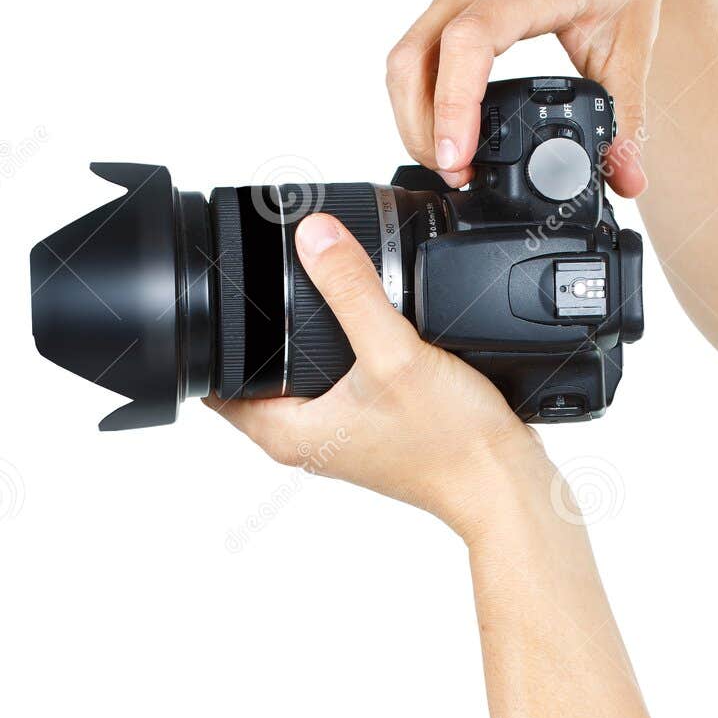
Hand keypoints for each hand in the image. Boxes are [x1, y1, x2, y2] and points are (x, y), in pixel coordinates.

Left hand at [207, 213, 544, 537]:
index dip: (216, 334)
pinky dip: (336, 353)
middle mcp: (307, 441)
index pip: (216, 384)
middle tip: (263, 276)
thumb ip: (353, 291)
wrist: (501, 481)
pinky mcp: (368, 428)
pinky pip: (334, 383)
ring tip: (305, 290)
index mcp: (289, 433)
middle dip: (255, 329)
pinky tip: (357, 323)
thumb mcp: (395, 353)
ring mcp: (338, 437)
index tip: (224, 291)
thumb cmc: (451, 443)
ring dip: (295, 341)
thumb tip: (316, 236)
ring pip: (295, 379)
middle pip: (254, 374)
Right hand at [386, 0, 693, 195]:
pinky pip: (416, 49)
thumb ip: (627, 120)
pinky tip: (444, 127)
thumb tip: (629, 181)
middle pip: (415, 57)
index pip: (467, 42)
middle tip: (455, 175)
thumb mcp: (633, 49)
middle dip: (422, 127)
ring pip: (406, 55)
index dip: (453, 104)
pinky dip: (420, 95)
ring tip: (449, 161)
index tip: (457, 158)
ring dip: (415, 116)